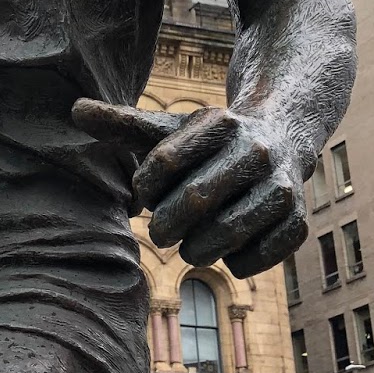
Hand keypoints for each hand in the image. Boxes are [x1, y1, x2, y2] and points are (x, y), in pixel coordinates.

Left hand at [71, 99, 308, 277]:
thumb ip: (122, 123)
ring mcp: (281, 187)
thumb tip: (75, 110)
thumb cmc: (206, 145)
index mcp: (219, 123)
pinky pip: (259, 257)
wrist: (279, 144)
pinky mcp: (298, 222)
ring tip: (191, 246)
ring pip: (227, 232)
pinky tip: (229, 250)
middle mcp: (256, 151)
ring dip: (198, 249)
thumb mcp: (167, 130)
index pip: (164, 161)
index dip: (145, 186)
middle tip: (160, 234)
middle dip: (167, 225)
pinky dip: (236, 263)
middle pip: (195, 199)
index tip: (143, 195)